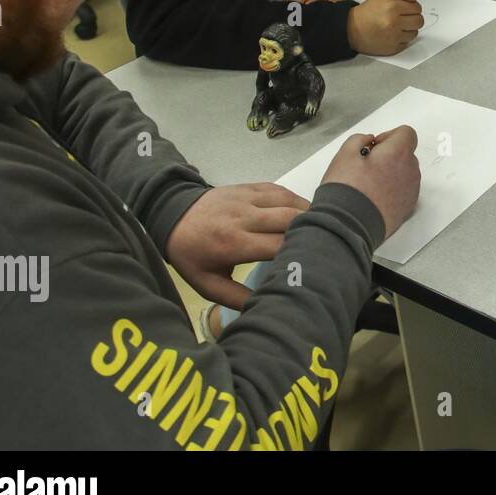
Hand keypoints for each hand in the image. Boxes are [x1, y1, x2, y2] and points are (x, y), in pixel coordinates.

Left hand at [165, 183, 309, 307]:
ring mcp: (247, 198)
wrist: (171, 215)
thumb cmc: (191, 253)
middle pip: (291, 219)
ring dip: (309, 215)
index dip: (299, 255)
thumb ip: (235, 298)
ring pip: (290, 202)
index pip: (277, 246)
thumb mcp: (206, 283)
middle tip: (324, 247)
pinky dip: (297, 202)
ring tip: (320, 230)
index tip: (312, 266)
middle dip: (311, 232)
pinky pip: (282, 191)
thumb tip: (266, 307)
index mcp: (232, 243)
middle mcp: (243, 217)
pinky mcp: (250, 187)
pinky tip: (304, 214)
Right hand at [321, 127, 420, 241]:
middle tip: (367, 166)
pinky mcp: (408, 208)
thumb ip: (359, 139)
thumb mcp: (344, 154)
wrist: (349, 224)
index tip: (374, 146)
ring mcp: (411, 191)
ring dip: (392, 173)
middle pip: (406, 154)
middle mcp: (410, 171)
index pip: (407, 133)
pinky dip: (393, 190)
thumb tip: (369, 140)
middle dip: (390, 155)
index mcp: (398, 153)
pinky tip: (374, 197)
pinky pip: (404, 191)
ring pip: (405, 173)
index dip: (389, 136)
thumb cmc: (347, 190)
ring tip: (369, 184)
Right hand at [346, 0, 423, 55]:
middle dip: (414, 18)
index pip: (417, 8)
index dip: (413, 7)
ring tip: (397, 26)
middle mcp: (394, 23)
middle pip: (419, 21)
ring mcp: (394, 37)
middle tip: (404, 17)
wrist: (352, 29)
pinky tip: (393, 34)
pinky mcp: (393, 48)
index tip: (407, 8)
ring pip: (415, 33)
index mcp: (392, 8)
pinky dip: (402, 38)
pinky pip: (407, 43)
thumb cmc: (367, 13)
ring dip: (409, 29)